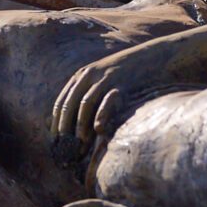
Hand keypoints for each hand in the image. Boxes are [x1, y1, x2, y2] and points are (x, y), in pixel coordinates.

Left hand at [52, 41, 181, 160]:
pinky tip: (97, 130)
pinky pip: (105, 101)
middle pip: (68, 104)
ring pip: (84, 104)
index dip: (55, 122)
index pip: (61, 102)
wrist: (151, 57)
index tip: (54, 141)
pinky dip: (100, 115)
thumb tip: (79, 124)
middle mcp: (88, 75)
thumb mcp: (103, 82)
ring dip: (80, 127)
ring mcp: (103, 78)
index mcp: (80, 76)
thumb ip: (89, 96)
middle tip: (63, 148)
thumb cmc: (127, 76)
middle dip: (64, 128)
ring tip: (79, 146)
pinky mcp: (119, 82)